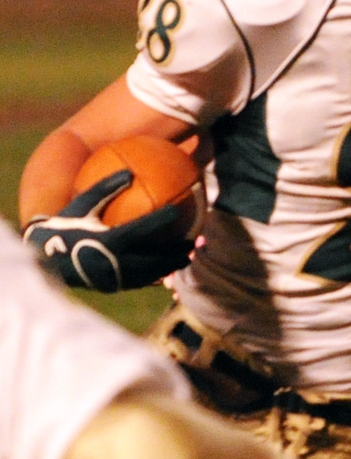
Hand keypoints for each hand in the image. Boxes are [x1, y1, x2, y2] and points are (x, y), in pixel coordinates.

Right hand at [23, 170, 193, 292]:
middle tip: (196, 242)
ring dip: (172, 267)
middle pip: (155, 259)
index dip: (161, 219)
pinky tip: (170, 269)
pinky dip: (158, 276)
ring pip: (151, 274)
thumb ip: (104, 189)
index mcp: (108, 240)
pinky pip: (141, 282)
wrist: (46, 259)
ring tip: (189, 258)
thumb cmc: (64, 226)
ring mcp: (114, 277)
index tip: (178, 210)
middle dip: (177, 252)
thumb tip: (128, 172)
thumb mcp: (81, 206)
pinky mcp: (113, 286)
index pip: (141, 229)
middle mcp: (114, 262)